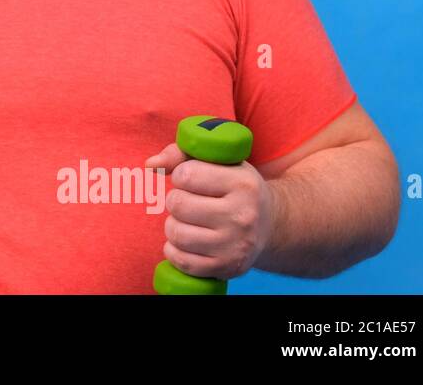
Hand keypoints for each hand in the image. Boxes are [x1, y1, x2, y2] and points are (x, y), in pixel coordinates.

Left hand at [144, 142, 275, 279]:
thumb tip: (150, 165)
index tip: (192, 179)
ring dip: (174, 225)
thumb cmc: (233, 187)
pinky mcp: (226, 267)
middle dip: (176, 200)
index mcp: (243, 184)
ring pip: (176, 234)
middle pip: (177, 204)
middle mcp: (243, 216)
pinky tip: (187, 241)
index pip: (186, 175)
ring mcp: (235, 246)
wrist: (271, 225)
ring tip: (188, 221)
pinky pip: (180, 260)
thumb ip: (180, 154)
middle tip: (189, 201)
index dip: (181, 175)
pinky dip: (174, 250)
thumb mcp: (217, 162)